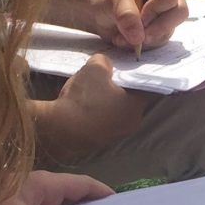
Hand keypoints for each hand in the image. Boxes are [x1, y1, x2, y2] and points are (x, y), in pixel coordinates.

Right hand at [33, 56, 149, 164]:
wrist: (58, 131)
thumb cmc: (83, 98)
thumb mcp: (94, 69)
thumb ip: (104, 62)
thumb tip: (105, 64)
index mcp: (136, 106)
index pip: (145, 87)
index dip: (136, 75)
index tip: (128, 67)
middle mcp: (131, 124)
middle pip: (130, 100)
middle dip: (120, 88)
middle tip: (108, 76)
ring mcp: (115, 136)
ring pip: (115, 112)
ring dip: (107, 102)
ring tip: (92, 90)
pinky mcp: (99, 142)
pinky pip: (102, 122)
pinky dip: (96, 113)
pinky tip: (82, 106)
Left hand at [57, 0, 187, 51]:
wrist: (97, 12)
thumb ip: (126, 13)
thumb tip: (139, 37)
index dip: (154, 11)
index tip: (138, 19)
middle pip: (179, 13)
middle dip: (157, 28)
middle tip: (137, 36)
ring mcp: (167, 14)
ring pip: (170, 30)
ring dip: (145, 39)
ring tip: (122, 37)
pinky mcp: (162, 30)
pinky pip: (160, 41)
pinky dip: (143, 45)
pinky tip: (126, 41)